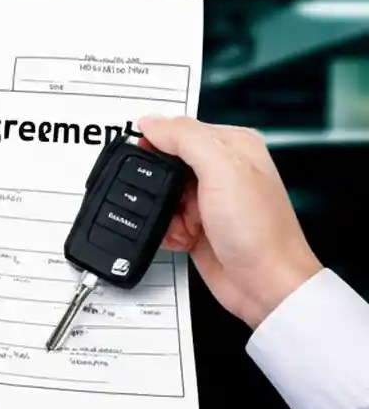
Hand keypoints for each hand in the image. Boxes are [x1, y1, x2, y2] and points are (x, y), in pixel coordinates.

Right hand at [138, 116, 321, 328]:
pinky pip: (163, 220)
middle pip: (166, 163)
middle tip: (172, 197)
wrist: (265, 286)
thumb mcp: (222, 171)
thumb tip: (152, 122)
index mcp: (234, 146)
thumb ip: (185, 139)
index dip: (158, 142)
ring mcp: (209, 200)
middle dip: (158, 184)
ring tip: (183, 223)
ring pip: (160, 194)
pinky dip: (164, 231)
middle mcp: (222, 170)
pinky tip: (182, 238)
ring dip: (161, 212)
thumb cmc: (260, 232)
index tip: (144, 156)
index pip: (181, 129)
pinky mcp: (197, 226)